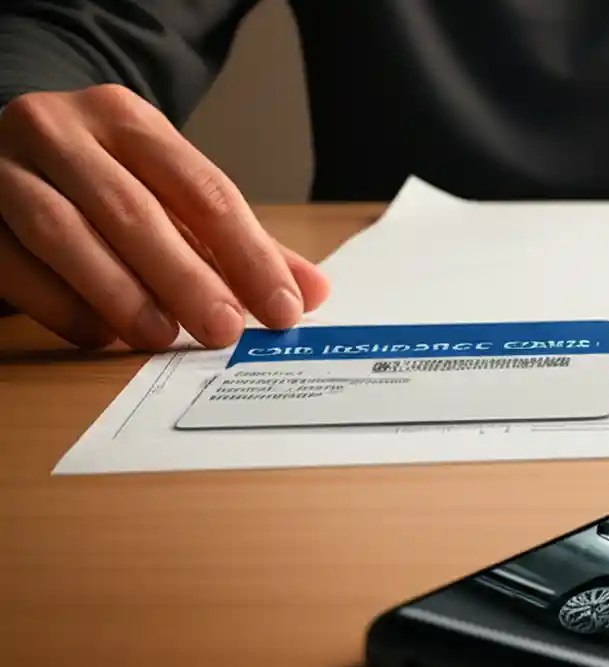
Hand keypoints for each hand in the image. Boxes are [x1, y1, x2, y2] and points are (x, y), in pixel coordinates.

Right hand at [0, 84, 328, 349]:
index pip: (202, 188)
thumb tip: (311, 292)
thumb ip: (239, 243)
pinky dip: (60, 305)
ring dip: (119, 292)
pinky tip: (99, 335)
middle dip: (185, 277)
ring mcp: (4, 169)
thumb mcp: (170, 194)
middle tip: (224, 330)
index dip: (247, 253)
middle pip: (132, 209)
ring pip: (63, 231)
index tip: (283, 308)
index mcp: (127, 120)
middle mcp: (61, 132)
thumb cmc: (104, 180)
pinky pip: (13, 263)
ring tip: (160, 337)